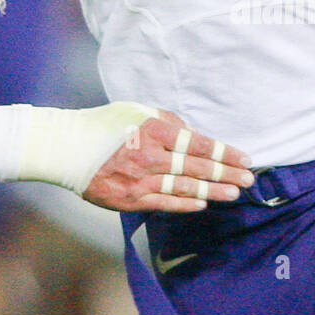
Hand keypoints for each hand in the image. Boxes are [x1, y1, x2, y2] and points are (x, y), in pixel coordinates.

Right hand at [83, 108, 254, 212]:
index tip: (244, 159)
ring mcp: (140, 180)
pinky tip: (203, 203)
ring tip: (233, 193)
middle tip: (248, 180)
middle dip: (227, 174)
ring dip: (212, 191)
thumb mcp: (136, 111)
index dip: (225, 153)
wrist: (66, 149)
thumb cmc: (103, 126)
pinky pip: (164, 203)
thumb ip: (167, 121)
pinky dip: (185, 204)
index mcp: (154, 130)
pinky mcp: (130, 199)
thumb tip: (192, 133)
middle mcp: (150, 156)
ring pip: (184, 188)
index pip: (198, 144)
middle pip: (197, 168)